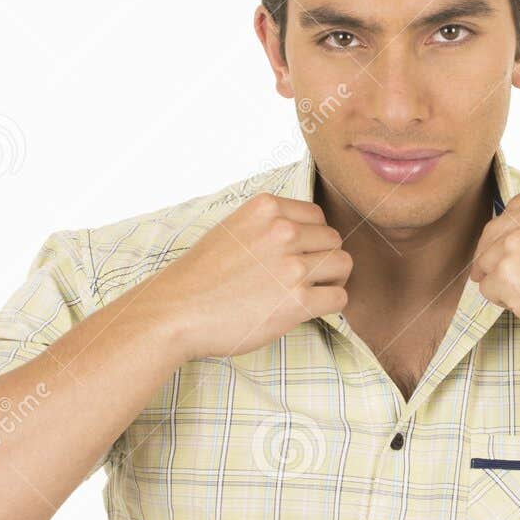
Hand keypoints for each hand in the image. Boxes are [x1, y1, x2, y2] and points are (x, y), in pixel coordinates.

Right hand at [148, 192, 351, 359]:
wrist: (176, 311)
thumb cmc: (200, 277)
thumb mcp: (233, 230)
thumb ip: (268, 226)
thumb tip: (304, 236)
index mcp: (266, 208)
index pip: (317, 216)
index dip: (313, 239)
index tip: (301, 256)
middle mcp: (282, 230)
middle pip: (333, 239)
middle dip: (324, 259)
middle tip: (308, 278)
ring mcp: (292, 265)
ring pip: (343, 265)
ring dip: (333, 280)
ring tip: (313, 292)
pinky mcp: (298, 299)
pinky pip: (339, 298)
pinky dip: (330, 305)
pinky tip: (311, 309)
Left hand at [467, 178, 519, 356]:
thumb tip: (508, 229)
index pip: (512, 212)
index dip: (517, 238)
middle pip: (493, 234)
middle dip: (503, 258)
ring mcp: (516, 241)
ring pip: (485, 261)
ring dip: (503, 279)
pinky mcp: (506, 273)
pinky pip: (486, 287)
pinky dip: (503, 299)